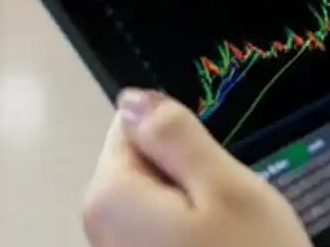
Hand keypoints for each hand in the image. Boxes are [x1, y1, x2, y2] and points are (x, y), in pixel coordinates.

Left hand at [83, 90, 309, 246]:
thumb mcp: (226, 186)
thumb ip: (175, 136)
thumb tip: (132, 97)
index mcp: (109, 197)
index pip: (131, 127)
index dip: (182, 142)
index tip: (214, 173)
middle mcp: (98, 231)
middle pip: (143, 169)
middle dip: (190, 178)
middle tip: (229, 211)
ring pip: (160, 205)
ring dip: (199, 213)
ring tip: (231, 238)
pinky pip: (166, 238)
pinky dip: (198, 242)